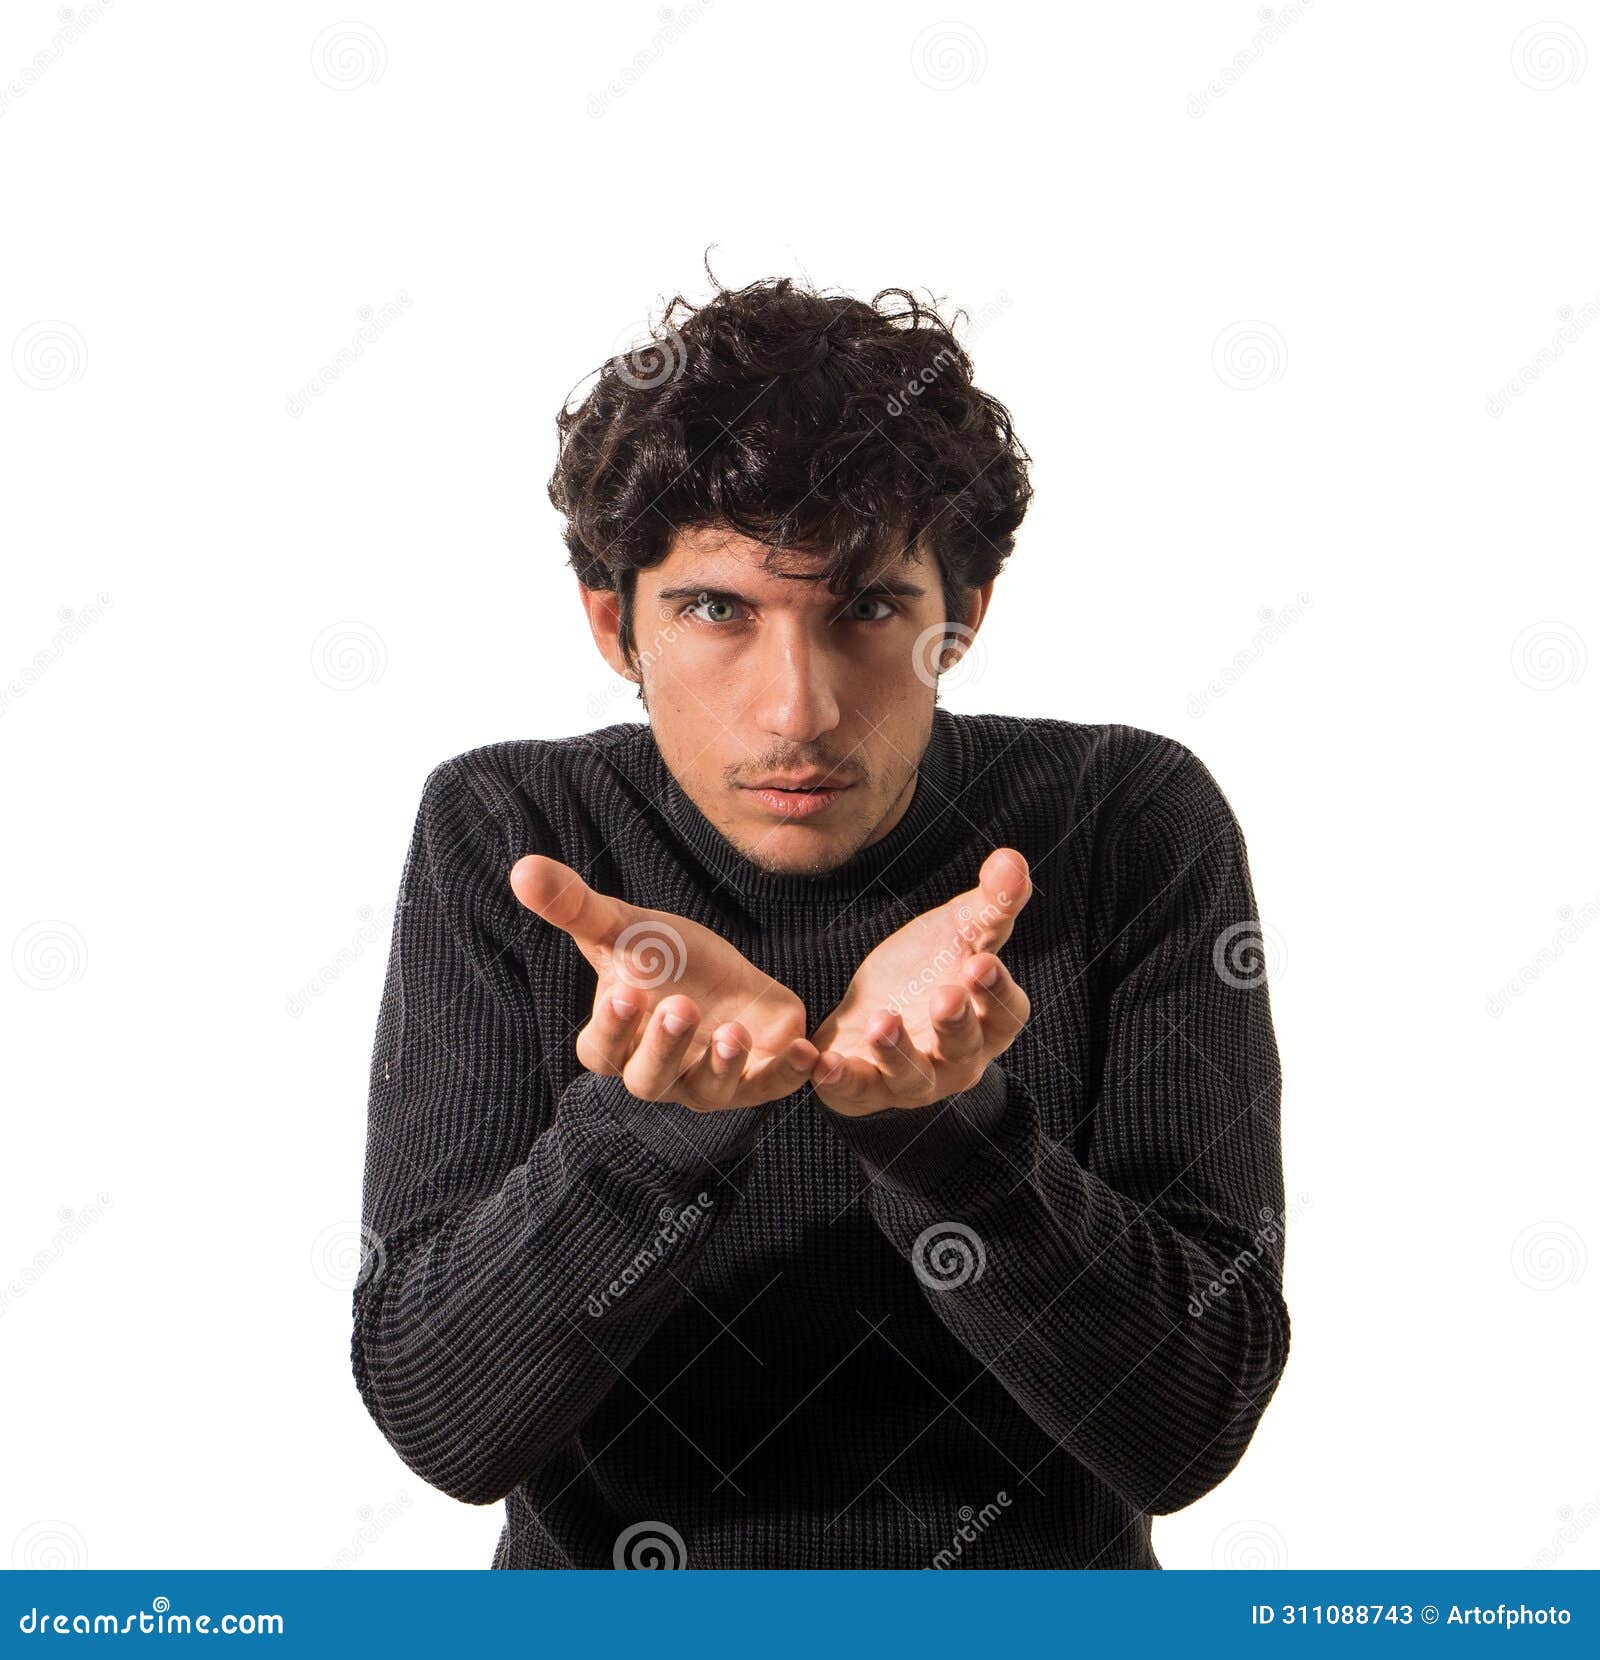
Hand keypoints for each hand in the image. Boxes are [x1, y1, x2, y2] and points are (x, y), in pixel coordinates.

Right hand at [510, 855, 818, 1111]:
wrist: (726, 976)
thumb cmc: (664, 958)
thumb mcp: (623, 928)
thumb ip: (573, 907)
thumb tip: (520, 868)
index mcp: (617, 1043)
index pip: (602, 1050)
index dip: (612, 1027)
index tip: (627, 992)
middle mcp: (659, 1074)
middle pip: (650, 1078)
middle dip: (664, 1047)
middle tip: (680, 1007)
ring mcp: (708, 1083)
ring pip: (708, 1090)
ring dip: (722, 1065)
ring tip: (735, 1033)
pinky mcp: (760, 1079)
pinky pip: (773, 1087)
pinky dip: (791, 1075)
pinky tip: (807, 1052)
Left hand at [808, 847, 1032, 1116]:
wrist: (873, 1008)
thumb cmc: (927, 971)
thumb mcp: (959, 931)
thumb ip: (991, 902)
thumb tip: (1013, 858)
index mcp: (988, 1022)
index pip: (1008, 1013)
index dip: (998, 991)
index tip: (981, 962)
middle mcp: (957, 1059)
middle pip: (965, 1049)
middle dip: (956, 1023)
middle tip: (944, 996)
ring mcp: (911, 1080)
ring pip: (912, 1076)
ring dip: (898, 1052)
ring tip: (883, 1022)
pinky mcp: (864, 1087)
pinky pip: (854, 1090)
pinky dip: (839, 1079)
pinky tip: (822, 1061)